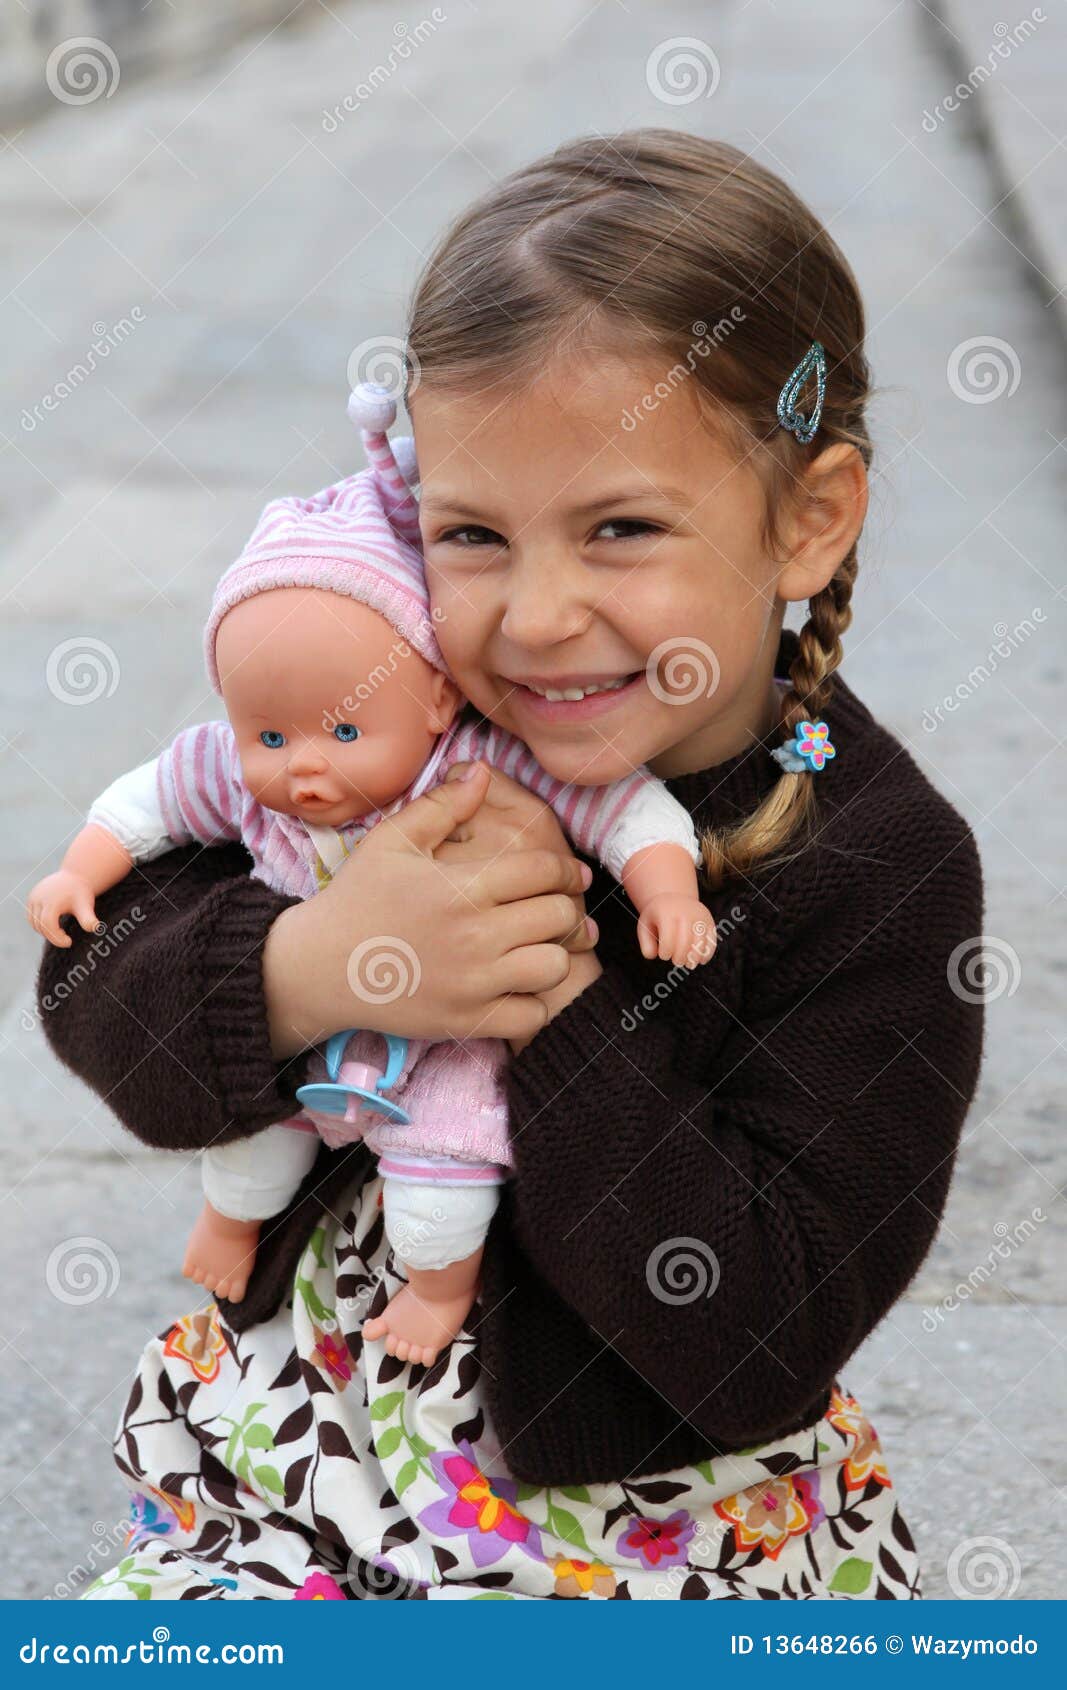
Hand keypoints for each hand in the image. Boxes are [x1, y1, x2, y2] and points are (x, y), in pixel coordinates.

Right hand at [27, 871, 101, 947]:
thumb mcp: (86, 905)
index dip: (57, 938)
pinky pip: (32, 917)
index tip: (69, 942)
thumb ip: (88, 919)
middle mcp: (39, 898)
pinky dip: (40, 924)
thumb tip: (96, 928)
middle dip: (53, 936)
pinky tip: (54, 925)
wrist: (76, 875)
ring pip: (34, 923)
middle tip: (66, 939)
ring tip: (61, 931)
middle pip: (41, 926)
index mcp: (51, 901)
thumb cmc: (82, 893)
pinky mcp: (31, 897)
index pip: (49, 925)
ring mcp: (33, 897)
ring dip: (46, 931)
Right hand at [263, 763, 595, 1056]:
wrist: (321, 966)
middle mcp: (474, 933)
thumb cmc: (358, 897)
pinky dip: (532, 1003)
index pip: (542, 870)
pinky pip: (530, 1016)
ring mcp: (473, 980)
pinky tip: (518, 986)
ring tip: (541, 946)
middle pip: (556, 915)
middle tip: (560, 908)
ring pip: (551, 965)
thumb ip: (442, 805)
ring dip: (553, 953)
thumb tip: (481, 771)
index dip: (567, 869)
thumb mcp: (392, 840)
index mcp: (462, 885)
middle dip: (565, 908)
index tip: (573, 874)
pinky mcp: (467, 1019)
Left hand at [637, 895, 716, 968]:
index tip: (663, 955)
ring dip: (694, 959)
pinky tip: (700, 960)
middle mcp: (685, 913)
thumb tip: (653, 956)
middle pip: (685, 943)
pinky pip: (711, 941)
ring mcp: (700, 917)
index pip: (668, 941)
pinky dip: (707, 954)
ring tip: (688, 964)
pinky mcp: (710, 921)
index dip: (665, 954)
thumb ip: (646, 944)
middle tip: (676, 961)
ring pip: (701, 943)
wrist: (675, 897)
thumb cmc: (658, 916)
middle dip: (680, 958)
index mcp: (666, 914)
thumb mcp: (645, 925)